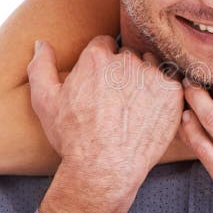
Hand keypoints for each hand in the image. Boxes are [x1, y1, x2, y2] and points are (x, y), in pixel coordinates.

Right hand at [28, 37, 183, 212]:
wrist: (105, 168)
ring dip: (146, 79)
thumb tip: (41, 43)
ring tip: (135, 107)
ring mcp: (152, 75)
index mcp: (96, 57)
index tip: (102, 83)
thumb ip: (40, 67)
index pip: (104, 44)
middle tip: (118, 100)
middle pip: (129, 55)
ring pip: (151, 66)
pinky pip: (171, 81)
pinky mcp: (172, 91)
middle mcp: (126, 60)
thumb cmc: (73, 137)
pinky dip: (164, 93)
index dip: (102, 64)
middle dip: (123, 71)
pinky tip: (152, 111)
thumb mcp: (46, 102)